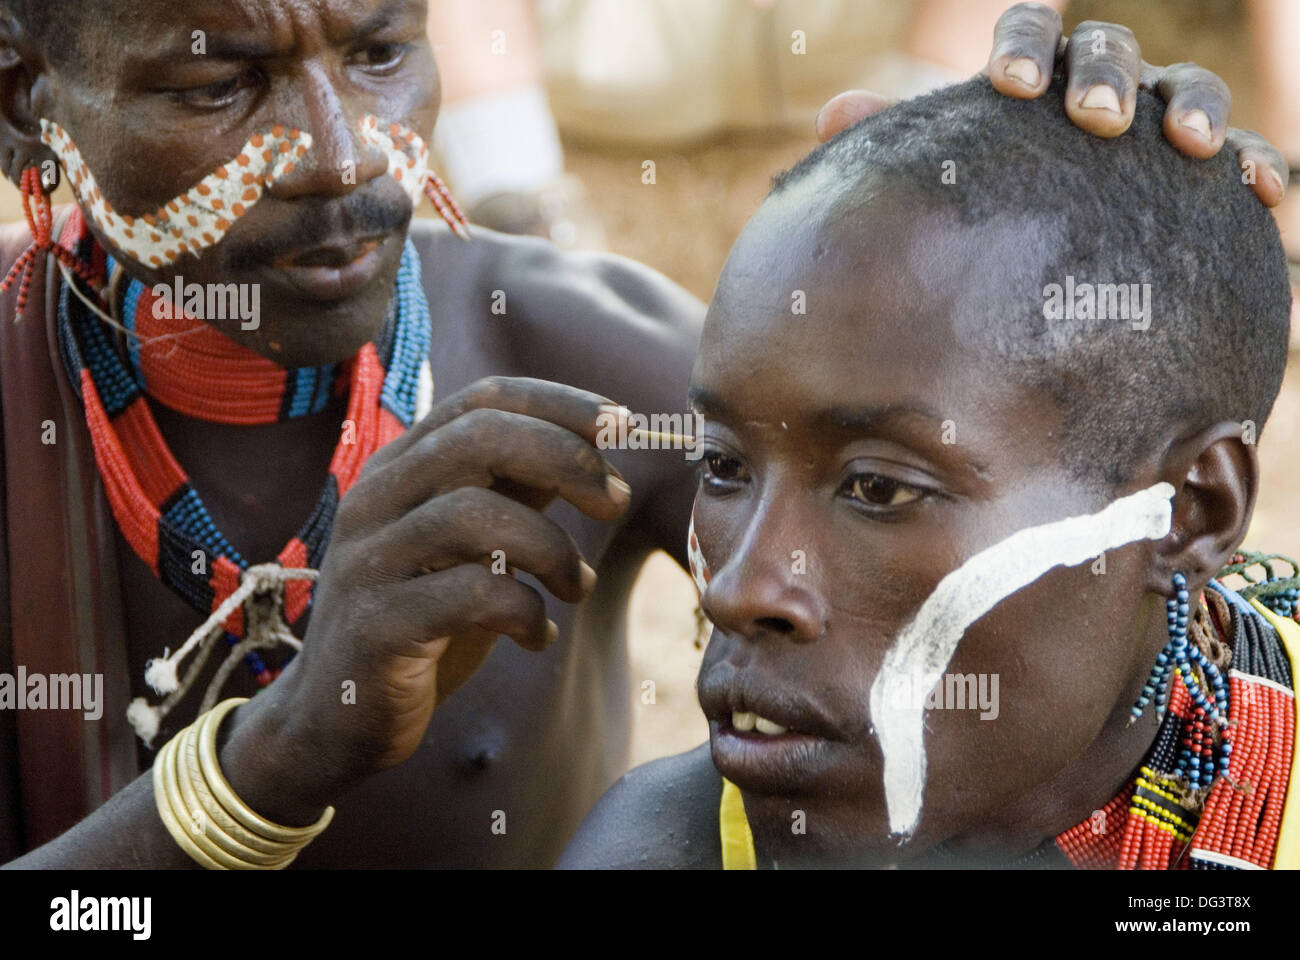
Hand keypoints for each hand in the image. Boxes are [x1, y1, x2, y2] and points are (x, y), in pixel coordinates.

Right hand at [228, 377, 631, 816]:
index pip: (482, 400)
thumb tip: (594, 450)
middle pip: (477, 439)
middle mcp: (375, 500)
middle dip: (566, 459)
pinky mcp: (376, 626)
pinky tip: (537, 635)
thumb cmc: (422, 622)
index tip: (622, 425)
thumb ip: (515, 494)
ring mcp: (369, 561)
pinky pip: (467, 594)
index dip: (560, 404)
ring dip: (552, 548)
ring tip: (578, 587)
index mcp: (400, 468)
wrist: (336, 720)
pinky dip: (524, 610)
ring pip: (471, 514)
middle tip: (615, 502)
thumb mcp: (472, 545)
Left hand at [815, 1, 1287, 207]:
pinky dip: (1256, 162)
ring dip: (1193, 104)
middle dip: (1107, 73)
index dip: (1023, 46)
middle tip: (1092, 119)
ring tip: (1188, 145)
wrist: (1029, 290)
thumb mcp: (930, 183)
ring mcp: (1154, 125)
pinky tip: (1258, 190)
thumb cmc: (974, 217)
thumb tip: (839, 113)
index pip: (1029, 31)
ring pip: (1190, 86)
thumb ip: (891, 145)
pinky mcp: (1204, 178)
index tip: (1008, 87)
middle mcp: (1097, 88)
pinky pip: (1244, 155)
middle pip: (1111, 49)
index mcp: (1031, 78)